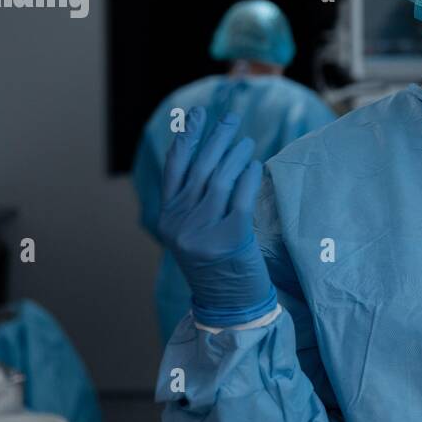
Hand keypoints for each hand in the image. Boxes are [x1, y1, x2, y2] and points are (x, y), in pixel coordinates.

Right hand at [156, 106, 275, 325]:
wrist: (230, 307)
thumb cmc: (218, 266)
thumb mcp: (195, 234)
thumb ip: (194, 203)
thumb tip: (211, 156)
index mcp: (168, 219)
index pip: (174, 168)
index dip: (186, 138)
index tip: (196, 114)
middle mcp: (180, 223)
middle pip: (200, 169)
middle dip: (215, 138)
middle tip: (231, 118)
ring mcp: (202, 232)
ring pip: (219, 179)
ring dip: (234, 154)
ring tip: (246, 141)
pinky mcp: (229, 238)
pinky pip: (240, 197)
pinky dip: (248, 176)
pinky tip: (254, 165)